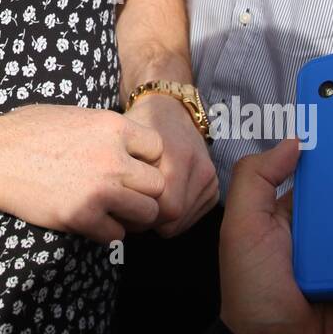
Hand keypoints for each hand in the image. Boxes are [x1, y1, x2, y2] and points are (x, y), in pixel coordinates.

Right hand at [0, 103, 165, 244]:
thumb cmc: (26, 131)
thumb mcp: (73, 115)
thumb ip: (103, 130)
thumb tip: (124, 144)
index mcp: (112, 126)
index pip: (158, 148)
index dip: (146, 160)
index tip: (132, 167)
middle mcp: (113, 157)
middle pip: (158, 184)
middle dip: (145, 192)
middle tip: (127, 195)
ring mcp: (100, 189)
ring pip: (146, 213)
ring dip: (132, 216)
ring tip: (114, 212)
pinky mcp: (82, 216)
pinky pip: (117, 235)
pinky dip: (107, 232)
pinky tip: (91, 222)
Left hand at [126, 93, 217, 236]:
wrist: (171, 110)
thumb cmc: (143, 125)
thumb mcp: (128, 142)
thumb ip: (125, 172)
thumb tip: (118, 208)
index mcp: (179, 156)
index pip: (165, 208)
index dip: (141, 214)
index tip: (125, 206)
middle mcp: (201, 169)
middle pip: (174, 220)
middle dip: (150, 221)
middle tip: (131, 209)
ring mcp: (210, 179)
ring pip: (183, 222)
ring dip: (161, 222)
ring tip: (144, 204)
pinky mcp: (214, 188)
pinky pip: (191, 218)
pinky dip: (174, 218)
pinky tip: (159, 203)